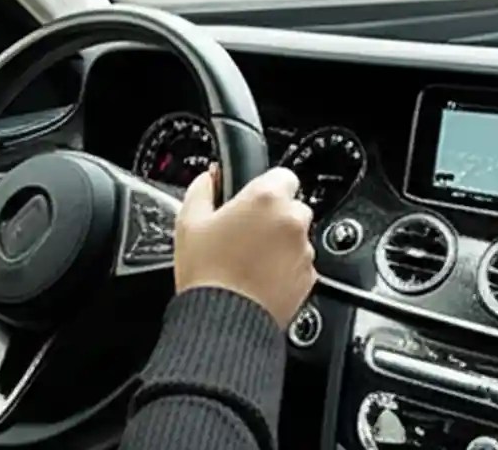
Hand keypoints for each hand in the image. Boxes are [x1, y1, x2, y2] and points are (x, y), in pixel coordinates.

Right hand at [175, 165, 316, 328]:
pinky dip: (285, 267)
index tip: (252, 200)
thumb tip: (208, 178)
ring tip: (249, 260)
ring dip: (279, 243)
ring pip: (296, 236)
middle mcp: (292, 220)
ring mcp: (303, 250)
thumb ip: (202, 189)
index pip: (283, 175)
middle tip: (245, 233)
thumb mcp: (189, 222)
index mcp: (266, 197)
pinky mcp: (308, 277)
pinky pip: (299, 263)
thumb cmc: (206, 273)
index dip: (266, 186)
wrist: (223, 322)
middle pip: (291, 206)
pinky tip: (259, 277)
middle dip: (273, 216)